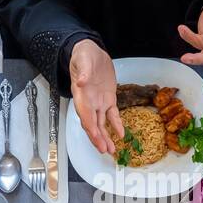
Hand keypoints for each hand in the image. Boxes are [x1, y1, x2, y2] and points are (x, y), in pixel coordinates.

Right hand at [69, 39, 123, 156]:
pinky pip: (112, 115)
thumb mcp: (84, 59)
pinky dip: (116, 125)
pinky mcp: (108, 99)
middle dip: (98, 138)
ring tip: (111, 150)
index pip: (85, 114)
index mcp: (81, 94)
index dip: (90, 126)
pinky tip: (121, 134)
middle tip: (105, 150)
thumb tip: (82, 82)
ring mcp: (98, 102)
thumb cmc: (84, 55)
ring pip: (101, 123)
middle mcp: (89, 102)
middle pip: (92, 124)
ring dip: (106, 137)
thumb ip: (84, 71)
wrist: (90, 52)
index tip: (96, 137)